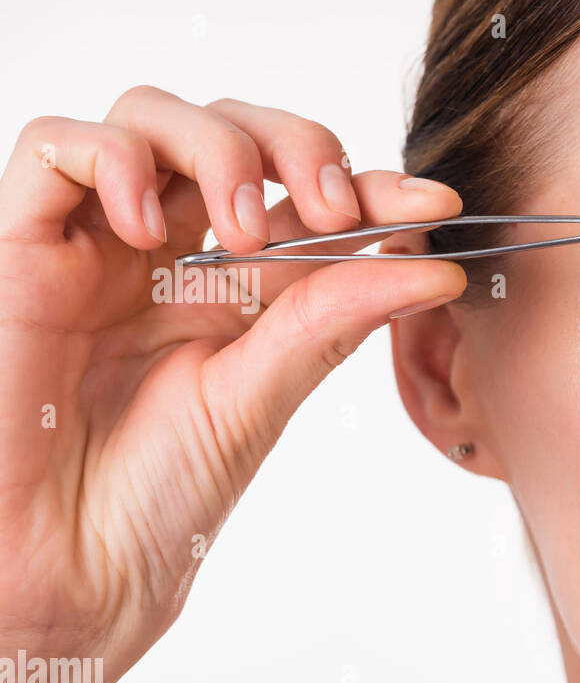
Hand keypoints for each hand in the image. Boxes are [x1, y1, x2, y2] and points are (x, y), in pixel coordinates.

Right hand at [0, 86, 465, 682]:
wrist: (72, 566)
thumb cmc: (161, 497)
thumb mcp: (264, 395)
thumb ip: (334, 318)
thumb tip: (436, 270)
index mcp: (243, 291)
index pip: (313, 204)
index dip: (374, 187)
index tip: (436, 206)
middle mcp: (176, 254)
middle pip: (241, 134)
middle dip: (299, 147)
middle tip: (333, 208)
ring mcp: (103, 244)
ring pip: (155, 117)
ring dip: (217, 148)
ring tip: (240, 227)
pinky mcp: (27, 246)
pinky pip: (56, 146)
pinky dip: (111, 158)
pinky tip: (145, 225)